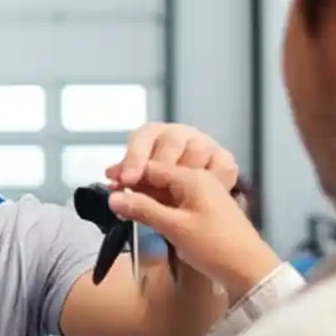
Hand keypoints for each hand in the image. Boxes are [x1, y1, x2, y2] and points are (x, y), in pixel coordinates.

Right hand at [106, 162, 282, 301]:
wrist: (249, 270)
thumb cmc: (215, 246)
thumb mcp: (174, 227)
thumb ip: (143, 209)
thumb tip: (113, 198)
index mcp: (192, 178)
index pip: (151, 168)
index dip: (127, 175)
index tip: (106, 183)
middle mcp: (197, 181)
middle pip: (157, 177)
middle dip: (133, 186)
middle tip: (110, 198)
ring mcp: (201, 196)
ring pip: (164, 191)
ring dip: (143, 198)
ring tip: (121, 208)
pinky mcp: (202, 212)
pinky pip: (173, 202)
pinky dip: (156, 207)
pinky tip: (142, 216)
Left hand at [107, 122, 239, 193]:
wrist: (189, 179)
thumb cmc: (157, 175)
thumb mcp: (136, 175)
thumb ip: (125, 175)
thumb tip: (112, 177)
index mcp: (152, 134)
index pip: (141, 140)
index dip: (133, 159)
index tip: (127, 179)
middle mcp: (179, 134)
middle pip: (171, 143)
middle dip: (161, 170)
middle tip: (153, 194)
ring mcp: (203, 143)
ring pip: (198, 153)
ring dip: (187, 179)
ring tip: (176, 201)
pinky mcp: (223, 157)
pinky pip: (222, 167)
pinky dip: (214, 183)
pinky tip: (203, 197)